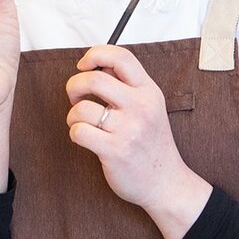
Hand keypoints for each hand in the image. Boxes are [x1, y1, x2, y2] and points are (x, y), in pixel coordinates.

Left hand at [66, 45, 210, 238]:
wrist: (166, 183)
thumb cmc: (151, 143)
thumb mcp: (149, 107)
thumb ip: (126, 85)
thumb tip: (95, 64)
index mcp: (149, 91)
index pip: (121, 57)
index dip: (95, 54)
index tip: (83, 65)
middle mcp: (141, 107)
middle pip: (93, 79)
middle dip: (74, 86)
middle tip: (75, 97)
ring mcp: (129, 129)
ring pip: (81, 108)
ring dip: (72, 115)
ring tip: (80, 123)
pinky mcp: (115, 151)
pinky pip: (79, 131)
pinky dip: (75, 133)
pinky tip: (84, 138)